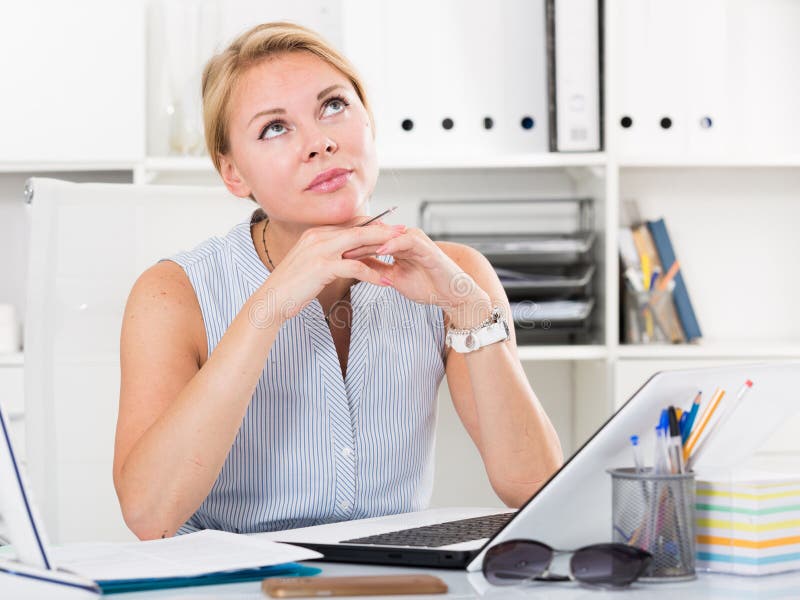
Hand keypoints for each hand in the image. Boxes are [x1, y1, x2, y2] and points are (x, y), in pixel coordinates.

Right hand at [262, 219, 405, 321]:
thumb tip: (348, 256)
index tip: (390, 228)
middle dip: (383, 229)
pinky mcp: (322, 267)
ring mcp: (319, 250)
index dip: (372, 225)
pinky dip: (372, 273)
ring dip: (382, 246)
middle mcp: (318, 237)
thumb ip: (328, 256)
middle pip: (358, 228)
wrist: (271, 300)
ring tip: (401, 251)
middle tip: (404, 231)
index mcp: (316, 234)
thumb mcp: (311, 264)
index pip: (350, 224)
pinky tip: (384, 282)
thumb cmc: (292, 286)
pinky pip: (354, 267)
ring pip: (358, 243)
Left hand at [341, 227, 491, 324]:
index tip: (330, 251)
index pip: (368, 239)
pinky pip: (407, 242)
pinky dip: (392, 245)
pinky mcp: (427, 248)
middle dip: (352, 240)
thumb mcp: (394, 278)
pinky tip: (378, 250)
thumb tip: (354, 265)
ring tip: (349, 248)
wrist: (452, 295)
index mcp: (396, 244)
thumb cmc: (428, 286)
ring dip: (368, 241)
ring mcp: (416, 241)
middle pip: (374, 234)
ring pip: (387, 236)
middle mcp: (404, 238)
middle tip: (333, 246)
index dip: (348, 244)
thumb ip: (376, 269)